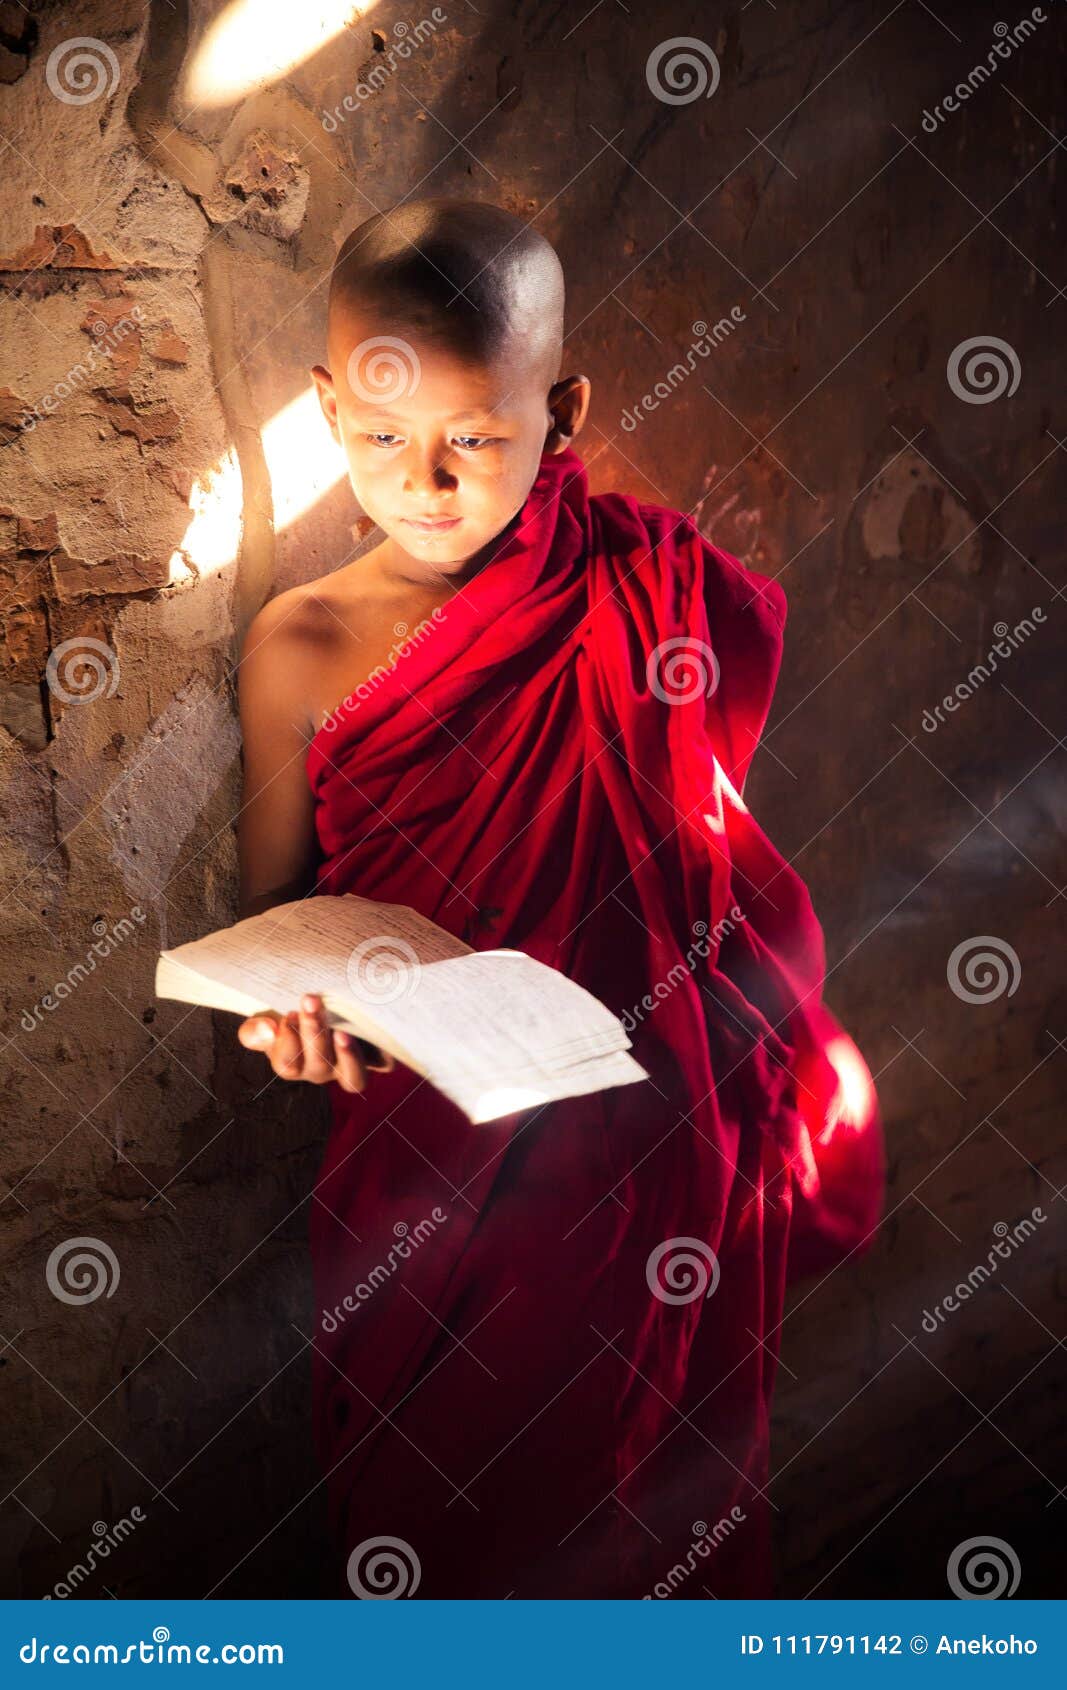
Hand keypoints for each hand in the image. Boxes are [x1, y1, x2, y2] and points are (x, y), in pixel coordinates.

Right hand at [237, 992, 394, 1093]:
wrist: (325, 1001)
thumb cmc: (290, 1012)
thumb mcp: (266, 1019)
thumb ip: (255, 1029)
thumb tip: (269, 1028)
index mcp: (293, 1063)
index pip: (287, 1065)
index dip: (287, 1043)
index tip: (287, 1015)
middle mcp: (322, 1070)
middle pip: (319, 1066)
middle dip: (313, 1032)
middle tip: (311, 1001)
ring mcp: (349, 1066)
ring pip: (353, 1079)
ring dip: (348, 1058)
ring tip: (342, 1033)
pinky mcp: (377, 1056)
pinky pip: (384, 1063)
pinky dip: (382, 1051)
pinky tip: (371, 1027)